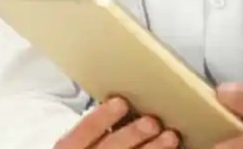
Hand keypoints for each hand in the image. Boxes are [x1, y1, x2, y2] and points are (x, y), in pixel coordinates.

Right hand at [55, 97, 179, 148]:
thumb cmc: (89, 147)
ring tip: (171, 137)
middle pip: (110, 148)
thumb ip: (97, 126)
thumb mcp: (81, 140)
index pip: (84, 131)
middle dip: (132, 134)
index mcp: (71, 147)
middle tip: (152, 121)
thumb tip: (126, 99)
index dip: (102, 117)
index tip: (120, 102)